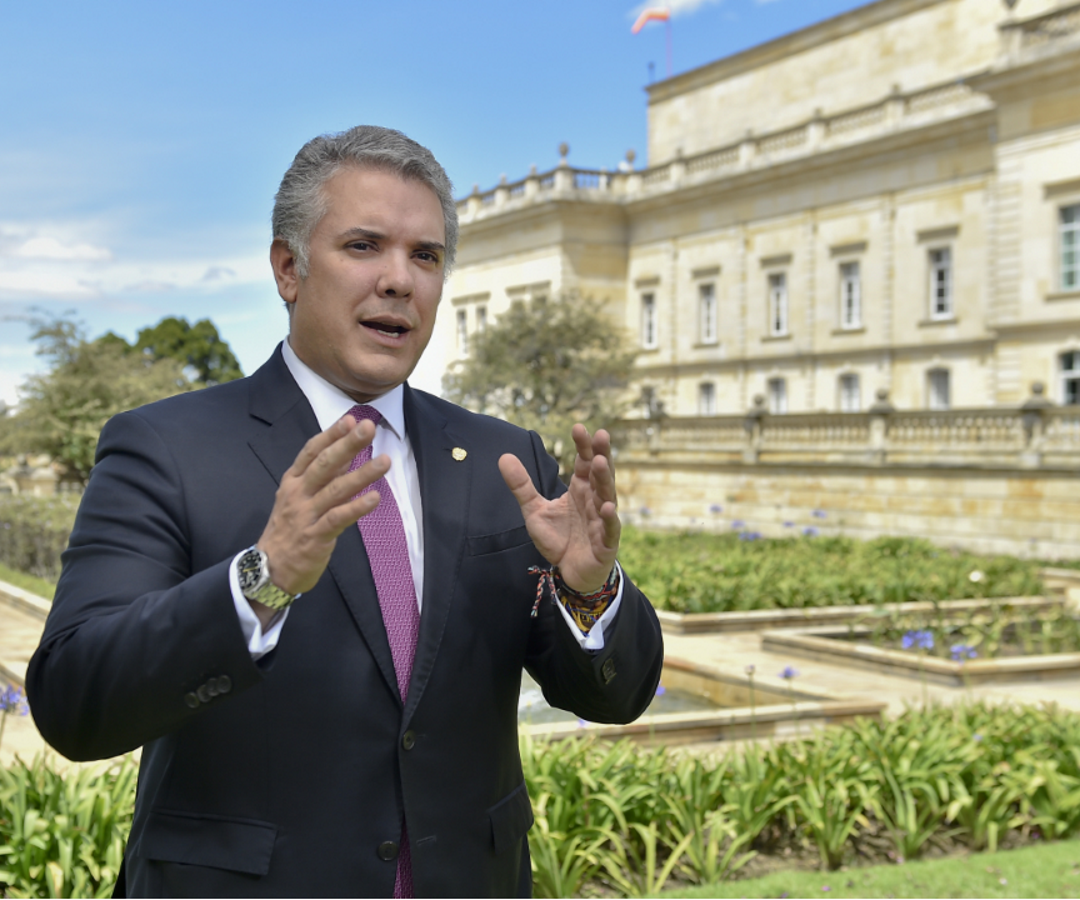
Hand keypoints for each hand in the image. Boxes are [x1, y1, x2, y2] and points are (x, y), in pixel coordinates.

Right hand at [251, 414, 388, 625]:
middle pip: (324, 464)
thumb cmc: (289, 530)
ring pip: (335, 490)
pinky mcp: (315, 536)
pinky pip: (338, 519)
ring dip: (362, 474)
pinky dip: (357, 507)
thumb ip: (322, 477)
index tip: (350, 419)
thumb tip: (346, 453)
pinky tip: (375, 498)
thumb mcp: (298, 498)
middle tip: (368, 428)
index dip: (331, 435)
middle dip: (347, 444)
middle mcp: (298, 494)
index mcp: (293, 482)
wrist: (268, 569)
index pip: (311, 452)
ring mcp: (306, 515)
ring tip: (384, 461)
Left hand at [499, 424, 619, 593]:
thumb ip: (522, 485)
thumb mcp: (534, 510)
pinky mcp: (606, 542)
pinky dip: (609, 518)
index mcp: (580, 489)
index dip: (583, 446)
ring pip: (607, 496)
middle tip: (601, 435)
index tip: (577, 428)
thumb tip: (504, 456)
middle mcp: (594, 500)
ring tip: (600, 462)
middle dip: (601, 454)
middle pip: (600, 474)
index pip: (584, 463)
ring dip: (605, 480)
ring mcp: (602, 520)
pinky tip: (606, 506)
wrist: (569, 573)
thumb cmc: (558, 538)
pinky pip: (609, 528)